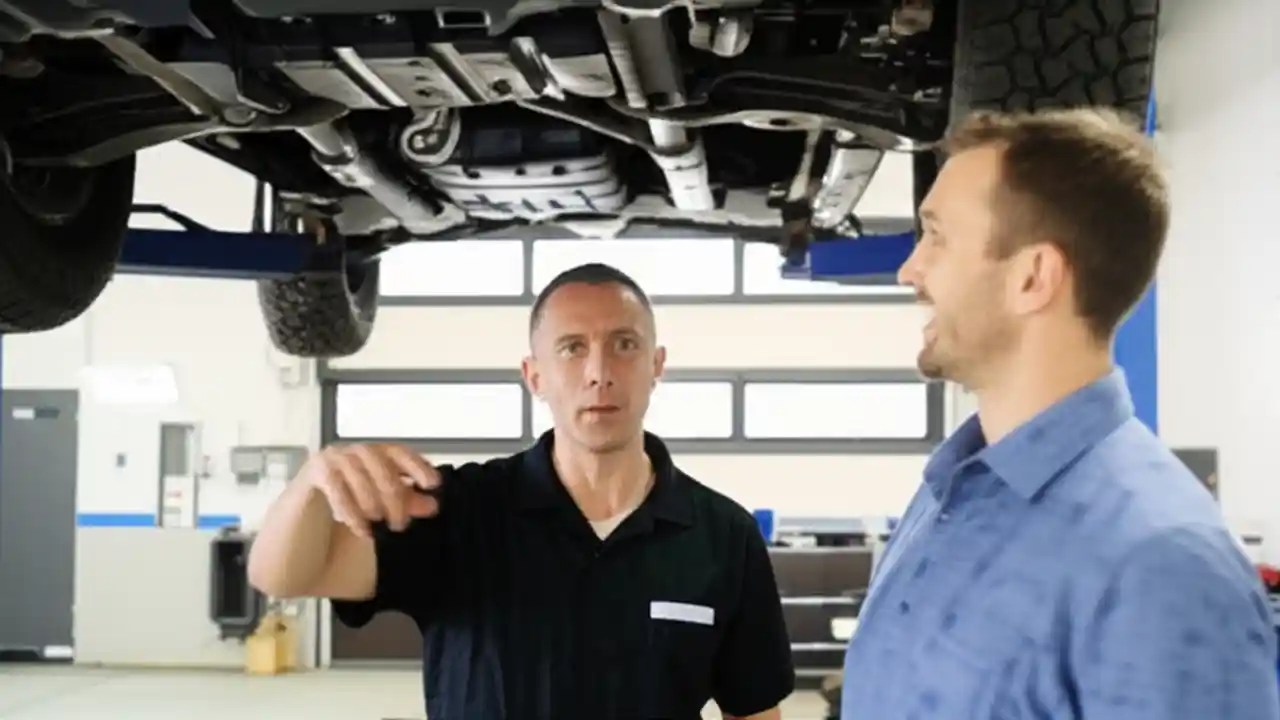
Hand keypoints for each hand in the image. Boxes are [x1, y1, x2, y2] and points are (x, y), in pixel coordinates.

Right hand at [303, 443, 440, 537]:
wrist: (295, 537)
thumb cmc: (339, 521)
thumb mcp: (379, 513)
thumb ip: (404, 505)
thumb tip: (433, 504)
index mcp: (370, 457)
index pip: (399, 453)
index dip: (417, 466)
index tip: (432, 484)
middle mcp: (351, 452)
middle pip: (382, 467)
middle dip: (395, 498)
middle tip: (400, 525)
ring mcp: (330, 459)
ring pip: (361, 476)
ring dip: (372, 505)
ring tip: (377, 530)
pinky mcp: (311, 473)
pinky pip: (337, 487)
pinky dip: (350, 510)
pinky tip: (359, 529)